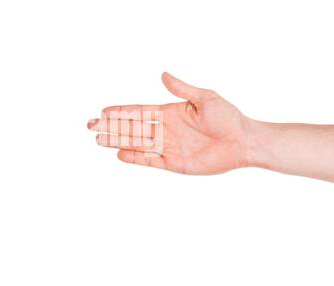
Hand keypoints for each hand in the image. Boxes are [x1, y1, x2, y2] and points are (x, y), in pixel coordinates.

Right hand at [88, 73, 252, 173]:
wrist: (243, 141)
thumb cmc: (228, 117)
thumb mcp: (204, 98)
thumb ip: (182, 89)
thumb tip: (162, 74)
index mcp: (171, 113)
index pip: (139, 112)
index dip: (121, 112)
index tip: (103, 111)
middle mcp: (167, 130)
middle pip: (133, 128)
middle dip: (112, 127)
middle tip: (90, 126)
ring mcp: (171, 147)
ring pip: (138, 143)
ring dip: (118, 141)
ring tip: (98, 140)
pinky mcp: (177, 163)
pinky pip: (152, 160)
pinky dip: (137, 157)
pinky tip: (120, 154)